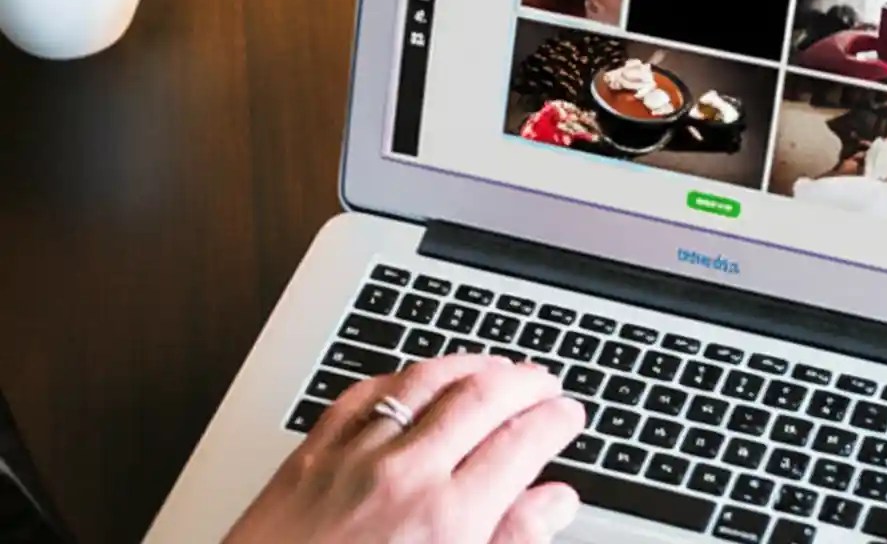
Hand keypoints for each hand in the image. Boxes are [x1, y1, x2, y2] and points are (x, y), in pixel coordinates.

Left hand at [224, 355, 585, 543]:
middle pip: (483, 397)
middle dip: (525, 381)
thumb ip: (511, 542)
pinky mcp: (312, 453)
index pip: (522, 443)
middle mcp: (405, 476)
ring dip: (472, 366)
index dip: (555, 420)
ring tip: (496, 367)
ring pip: (427, 381)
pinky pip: (366, 392)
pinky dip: (403, 376)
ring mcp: (355, 457)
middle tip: (544, 383)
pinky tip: (419, 377)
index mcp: (449, 520)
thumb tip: (553, 503)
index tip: (568, 415)